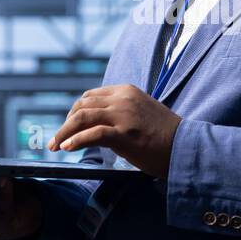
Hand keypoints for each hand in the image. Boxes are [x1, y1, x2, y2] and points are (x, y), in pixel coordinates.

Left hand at [48, 84, 181, 178]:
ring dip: (64, 132)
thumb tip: (96, 123)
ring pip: (82, 117)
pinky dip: (76, 140)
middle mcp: (122, 98)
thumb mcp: (141, 112)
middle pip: (81, 106)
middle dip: (65, 124)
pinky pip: (92, 134)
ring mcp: (123, 115)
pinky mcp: (125, 134)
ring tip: (55, 146)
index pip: (90, 96)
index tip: (67, 128)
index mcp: (126, 91)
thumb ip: (121, 111)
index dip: (74, 112)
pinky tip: (67, 148)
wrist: (185, 146)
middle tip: (55, 140)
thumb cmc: (164, 135)